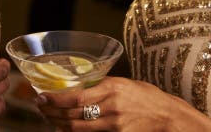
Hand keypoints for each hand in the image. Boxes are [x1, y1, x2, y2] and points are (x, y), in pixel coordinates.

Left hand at [36, 76, 210, 131]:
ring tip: (49, 118)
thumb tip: (82, 86)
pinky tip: (66, 129)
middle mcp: (111, 107)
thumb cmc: (149, 98)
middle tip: (40, 107)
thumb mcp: (125, 84)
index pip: (75, 96)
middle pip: (72, 115)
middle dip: (52, 112)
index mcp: (112, 88)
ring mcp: (114, 125)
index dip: (55, 99)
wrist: (170, 117)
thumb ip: (104, 86)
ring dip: (59, 124)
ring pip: (78, 128)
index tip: (42, 96)